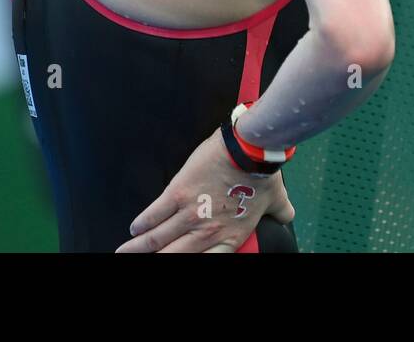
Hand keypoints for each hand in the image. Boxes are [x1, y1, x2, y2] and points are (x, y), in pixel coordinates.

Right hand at [116, 129, 295, 252]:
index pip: (204, 259)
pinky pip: (156, 213)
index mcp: (230, 236)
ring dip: (140, 247)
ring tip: (126, 252)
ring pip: (159, 237)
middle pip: (174, 253)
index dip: (186, 262)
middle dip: (154, 258)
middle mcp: (207, 231)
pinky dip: (143, 223)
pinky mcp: (178, 192)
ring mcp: (190, 213)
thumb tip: (288, 215)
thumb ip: (281, 212)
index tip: (173, 260)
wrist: (249, 151)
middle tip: (136, 260)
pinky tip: (134, 229)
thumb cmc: (263, 175)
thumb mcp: (276, 201)